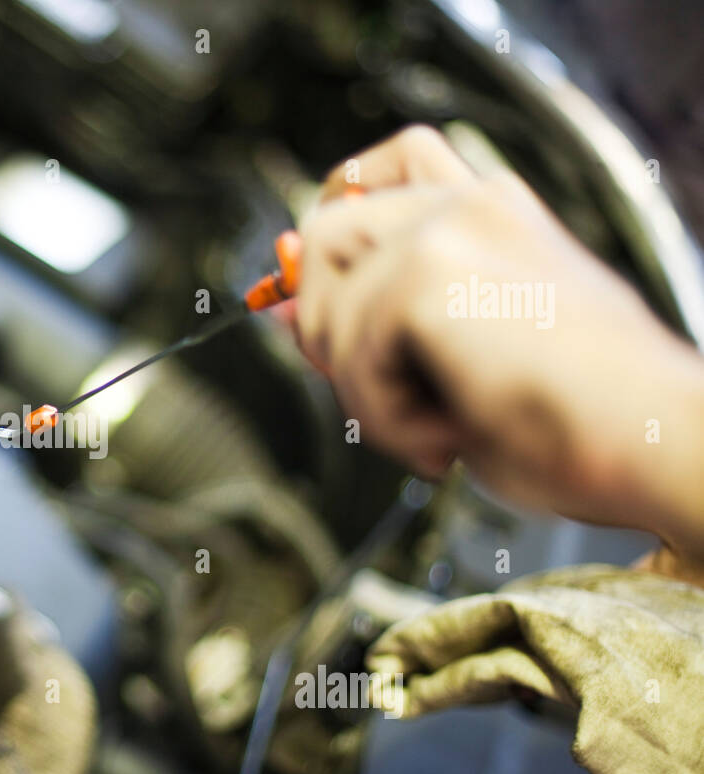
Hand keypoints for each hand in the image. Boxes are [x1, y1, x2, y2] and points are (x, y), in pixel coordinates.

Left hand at [281, 126, 703, 556]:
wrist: (656, 441)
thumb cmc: (575, 419)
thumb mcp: (453, 363)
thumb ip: (368, 321)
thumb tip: (275, 308)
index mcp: (488, 214)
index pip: (371, 175)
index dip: (327, 229)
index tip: (325, 300)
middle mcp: (468, 205)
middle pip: (324, 232)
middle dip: (324, 327)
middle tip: (385, 396)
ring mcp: (448, 230)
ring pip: (326, 308)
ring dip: (363, 394)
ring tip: (435, 433)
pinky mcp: (429, 274)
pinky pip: (350, 355)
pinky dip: (383, 418)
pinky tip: (444, 439)